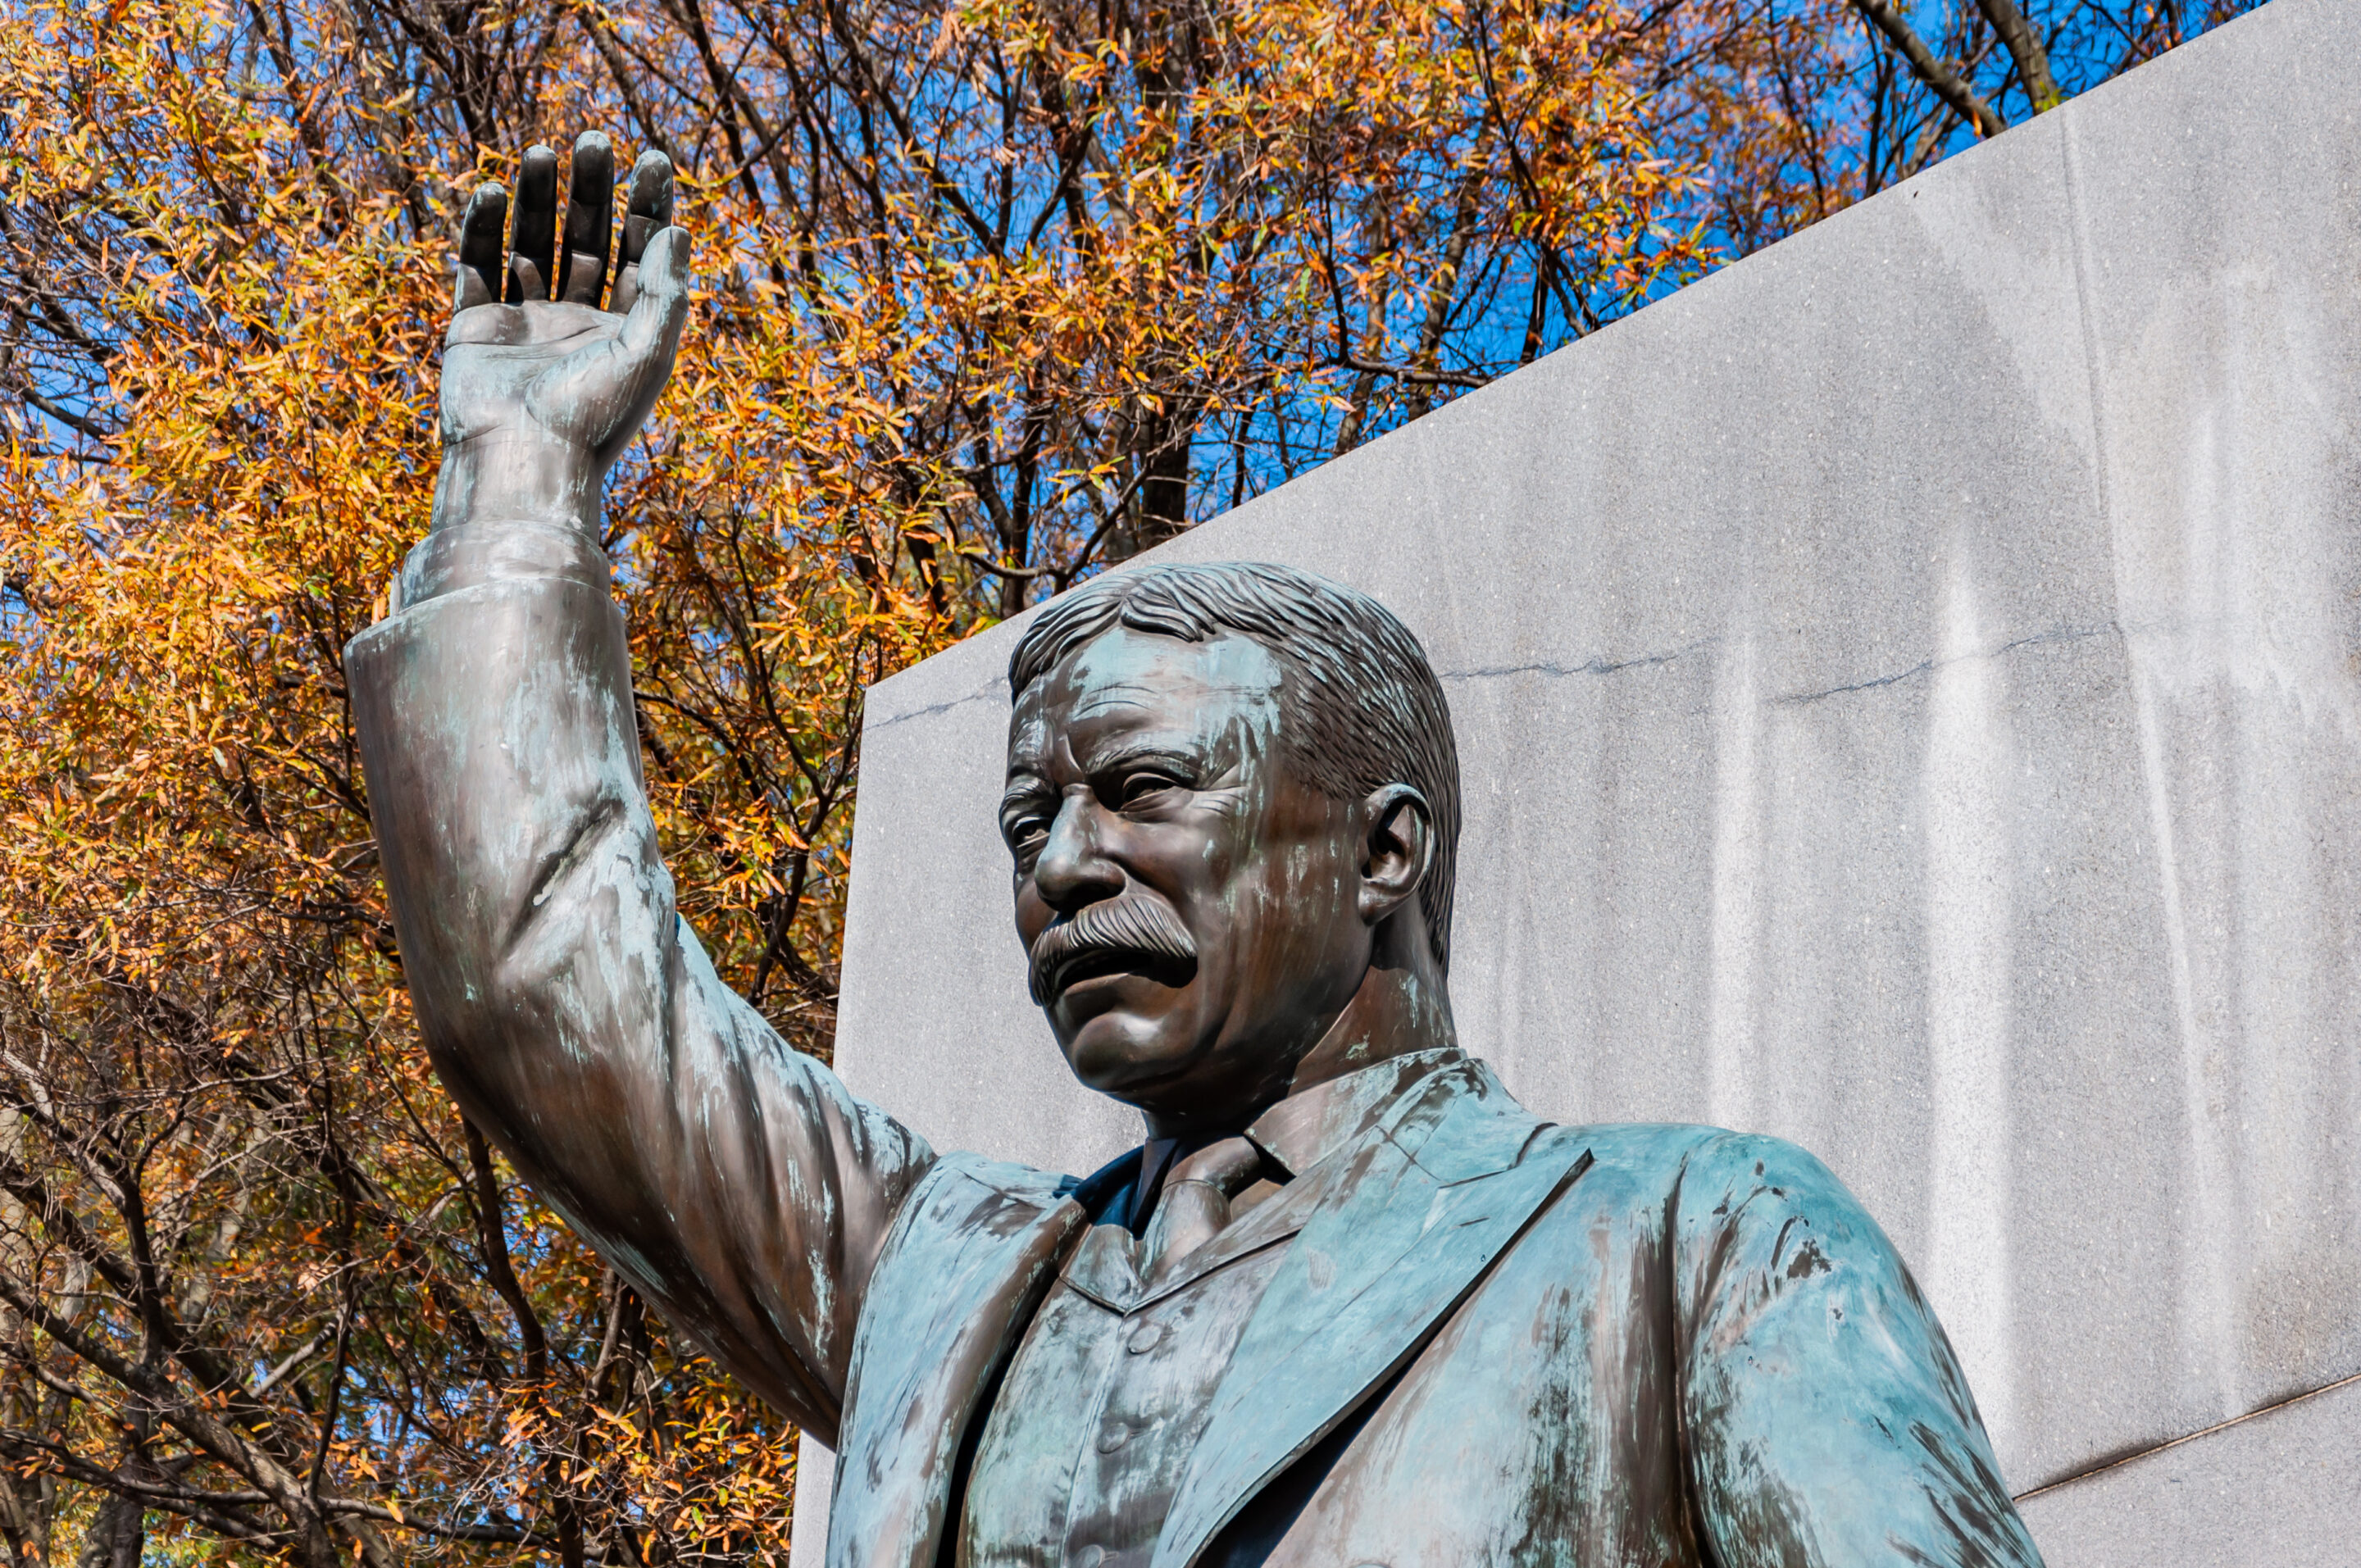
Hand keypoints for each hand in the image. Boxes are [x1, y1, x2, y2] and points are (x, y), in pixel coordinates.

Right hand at [430, 133, 688, 536]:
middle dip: (591, 191)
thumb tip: (678, 228)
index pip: (639, 256)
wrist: (524, 465)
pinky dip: (483, 227)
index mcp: (623, 334)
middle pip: (587, 240)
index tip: (651, 157)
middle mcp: (575, 326)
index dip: (647, 206)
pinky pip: (477, 266)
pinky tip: (494, 189)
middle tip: (593, 139)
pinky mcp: (475, 329)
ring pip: (532, 244)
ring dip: (538, 198)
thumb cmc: (594, 418)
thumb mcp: (646, 352)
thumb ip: (665, 292)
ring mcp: (523, 325)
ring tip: (542, 150)